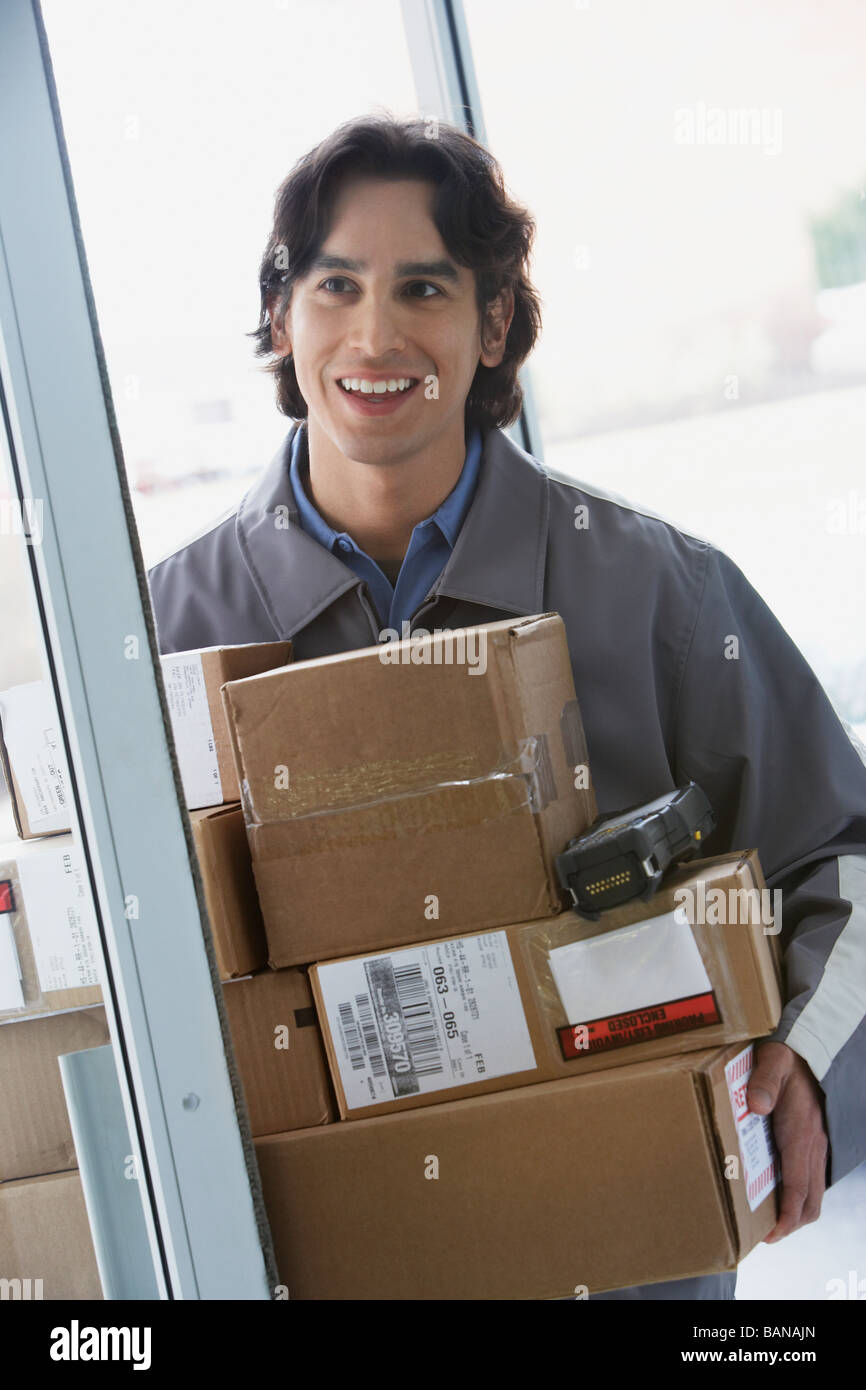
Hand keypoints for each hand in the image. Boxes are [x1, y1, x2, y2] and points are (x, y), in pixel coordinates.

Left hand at [746, 1040, 828, 1242]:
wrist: (808, 1048)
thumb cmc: (785, 1057)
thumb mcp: (771, 1063)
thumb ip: (762, 1082)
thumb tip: (756, 1106)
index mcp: (801, 1134)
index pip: (798, 1187)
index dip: (786, 1217)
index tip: (770, 1235)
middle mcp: (814, 1145)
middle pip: (810, 1201)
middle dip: (792, 1223)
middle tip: (765, 1234)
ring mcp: (817, 1144)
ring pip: (814, 1192)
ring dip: (796, 1211)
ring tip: (769, 1219)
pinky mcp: (814, 1141)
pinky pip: (811, 1177)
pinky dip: (799, 1194)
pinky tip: (778, 1190)